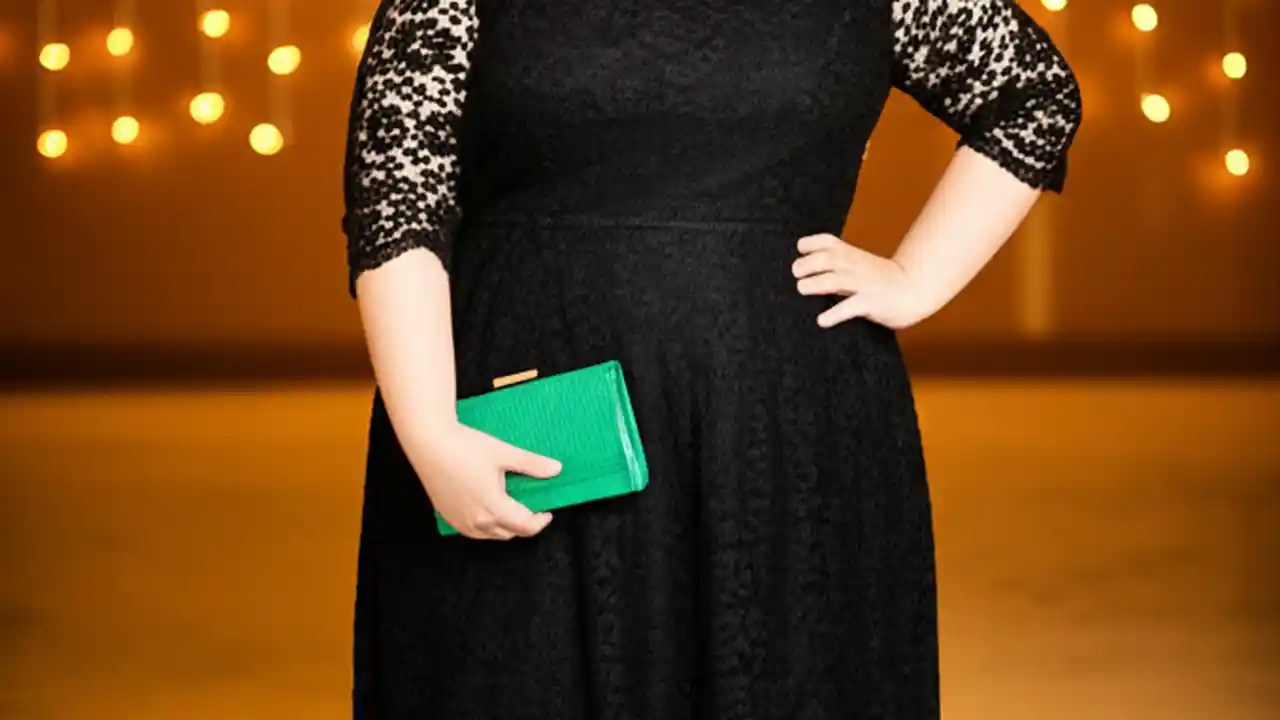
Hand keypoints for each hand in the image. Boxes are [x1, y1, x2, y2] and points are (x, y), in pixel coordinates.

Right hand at [409, 421, 561, 539]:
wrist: (428, 443)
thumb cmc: (466, 446)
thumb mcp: (503, 453)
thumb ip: (532, 464)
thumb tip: (557, 469)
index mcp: (494, 508)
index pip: (524, 526)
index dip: (540, 522)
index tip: (548, 511)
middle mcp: (477, 522)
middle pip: (509, 533)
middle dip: (524, 525)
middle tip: (533, 509)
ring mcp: (460, 522)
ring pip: (491, 535)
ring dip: (506, 527)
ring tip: (512, 509)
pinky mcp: (448, 517)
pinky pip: (474, 532)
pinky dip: (487, 526)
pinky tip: (489, 511)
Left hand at [791, 233, 934, 329]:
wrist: (914, 289)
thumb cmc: (880, 279)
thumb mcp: (858, 264)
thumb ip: (836, 262)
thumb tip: (802, 266)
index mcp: (850, 255)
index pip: (827, 241)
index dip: (811, 243)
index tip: (800, 250)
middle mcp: (854, 267)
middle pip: (826, 258)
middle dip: (807, 264)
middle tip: (797, 274)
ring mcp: (863, 284)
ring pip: (834, 280)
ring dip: (814, 284)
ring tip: (802, 288)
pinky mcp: (870, 303)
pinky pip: (849, 308)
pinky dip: (833, 314)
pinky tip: (821, 321)